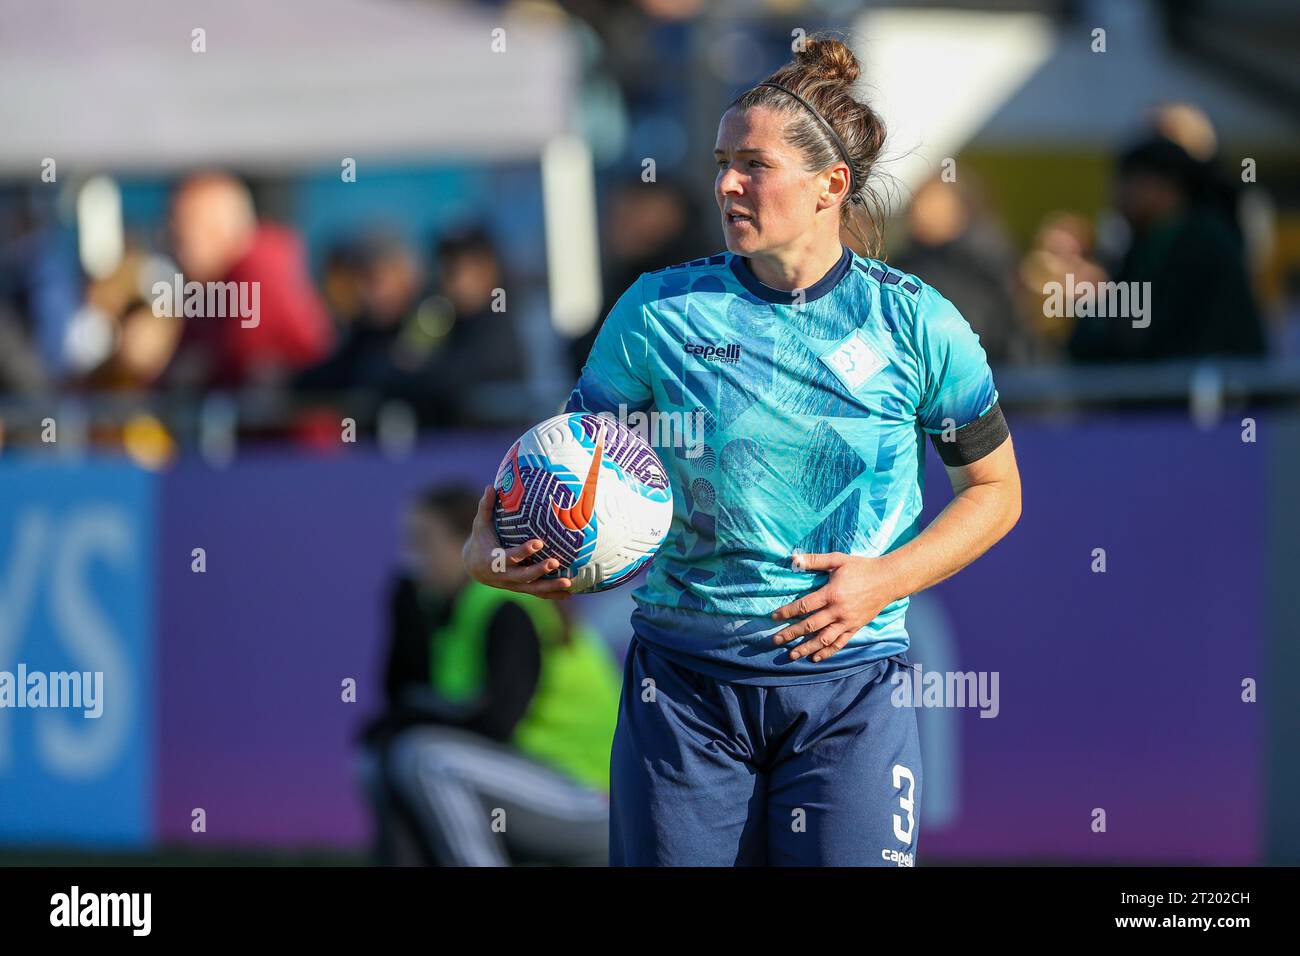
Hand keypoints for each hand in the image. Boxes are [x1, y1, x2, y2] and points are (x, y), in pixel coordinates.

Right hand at [462, 485, 573, 599]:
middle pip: (523, 575)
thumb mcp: (480, 524)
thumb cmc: (481, 540)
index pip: (510, 557)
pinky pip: (537, 593)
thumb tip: (490, 487)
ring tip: (568, 583)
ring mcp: (513, 584)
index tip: (538, 542)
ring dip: (550, 586)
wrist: (474, 567)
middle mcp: (504, 575)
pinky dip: (552, 594)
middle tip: (555, 562)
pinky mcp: (520, 588)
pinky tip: (569, 593)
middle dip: (539, 570)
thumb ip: (485, 507)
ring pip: (533, 588)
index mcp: (494, 559)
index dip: (524, 551)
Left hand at [769, 552, 896, 661]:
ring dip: (806, 648)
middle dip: (791, 634)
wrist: (888, 580)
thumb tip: (793, 559)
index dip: (787, 612)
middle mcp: (838, 611)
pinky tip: (815, 658)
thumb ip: (815, 560)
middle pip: (810, 626)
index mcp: (831, 593)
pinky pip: (839, 643)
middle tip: (776, 640)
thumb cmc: (861, 567)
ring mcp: (847, 621)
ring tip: (792, 655)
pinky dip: (827, 652)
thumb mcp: (838, 559)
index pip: (804, 606)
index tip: (774, 617)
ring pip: (823, 639)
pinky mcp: (855, 627)